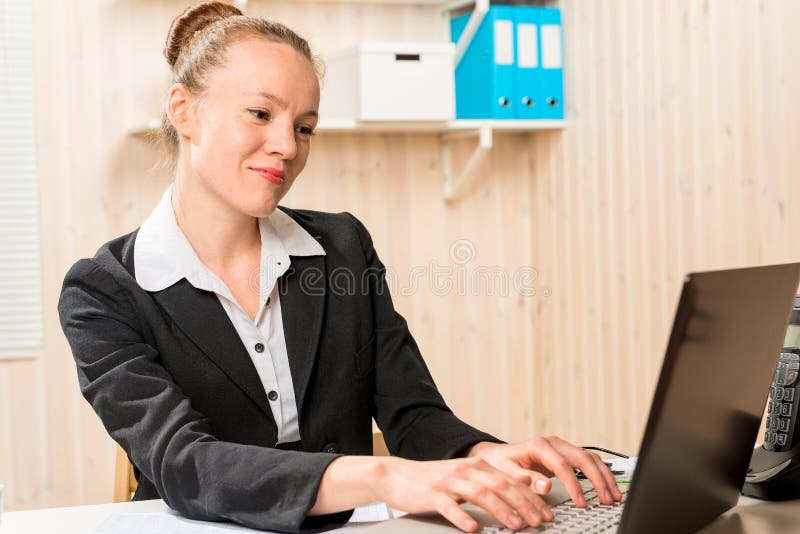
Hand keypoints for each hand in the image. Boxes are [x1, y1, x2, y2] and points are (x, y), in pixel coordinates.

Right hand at [376, 456, 554, 531]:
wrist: (398, 476)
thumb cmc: (435, 481)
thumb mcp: (466, 478)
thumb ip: (490, 484)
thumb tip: (522, 497)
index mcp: (478, 466)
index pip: (511, 480)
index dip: (532, 496)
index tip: (547, 513)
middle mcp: (466, 470)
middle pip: (500, 485)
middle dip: (524, 504)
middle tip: (539, 522)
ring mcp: (449, 481)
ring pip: (480, 493)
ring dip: (501, 510)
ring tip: (515, 525)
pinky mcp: (432, 493)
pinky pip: (449, 505)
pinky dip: (462, 516)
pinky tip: (472, 528)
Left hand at [467, 437, 622, 507]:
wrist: (497, 455)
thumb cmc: (500, 463)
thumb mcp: (506, 471)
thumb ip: (525, 479)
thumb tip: (546, 486)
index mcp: (538, 445)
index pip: (562, 464)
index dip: (574, 484)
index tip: (581, 502)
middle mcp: (553, 443)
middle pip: (583, 457)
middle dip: (597, 479)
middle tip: (606, 499)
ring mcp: (561, 447)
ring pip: (590, 457)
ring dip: (604, 476)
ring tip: (613, 495)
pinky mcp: (566, 454)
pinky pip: (588, 461)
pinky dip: (601, 473)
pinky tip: (608, 486)